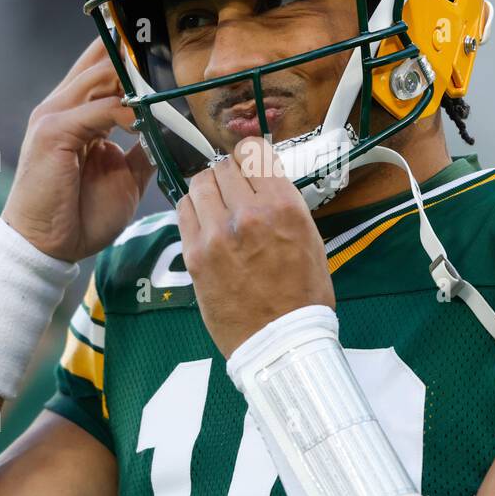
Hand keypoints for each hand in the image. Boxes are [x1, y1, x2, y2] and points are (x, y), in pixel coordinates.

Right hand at [2, 37, 155, 261]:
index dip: (131, 57)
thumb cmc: (80, 215)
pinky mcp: (52, 132)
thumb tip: (171, 132)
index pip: (102, 67)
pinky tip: (145, 118)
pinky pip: (96, 109)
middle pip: (101, 63)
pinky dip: (125, 110)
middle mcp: (63, 106)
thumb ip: (143, 149)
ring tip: (167, 85)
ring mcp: (54, 115)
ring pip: (99, 77)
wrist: (47, 246)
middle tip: (176, 62)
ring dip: (135, 80)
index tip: (169, 55)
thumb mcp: (124, 176)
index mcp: (78, 113)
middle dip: (138, 61)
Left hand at [177, 136, 334, 357]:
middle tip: (235, 188)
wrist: (281, 342)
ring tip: (217, 202)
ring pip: (200, 182)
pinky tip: (204, 220)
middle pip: (225, 166)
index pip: (255, 153)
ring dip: (209, 187)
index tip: (251, 164)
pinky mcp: (195, 255)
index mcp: (284, 207)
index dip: (251, 155)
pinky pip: (183, 210)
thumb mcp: (311, 239)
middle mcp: (248, 214)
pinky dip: (193, 208)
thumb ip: (285, 204)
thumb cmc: (304, 295)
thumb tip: (263, 179)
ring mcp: (216, 234)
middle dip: (230, 172)